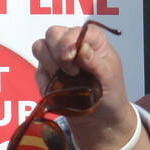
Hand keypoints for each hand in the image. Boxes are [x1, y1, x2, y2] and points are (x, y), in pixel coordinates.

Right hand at [31, 23, 134, 149]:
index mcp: (93, 40)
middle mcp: (73, 44)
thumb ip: (95, 62)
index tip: (69, 57)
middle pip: (53, 33)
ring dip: (49, 63)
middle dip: (57, 51)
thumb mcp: (110, 78)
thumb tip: (82, 48)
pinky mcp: (47, 73)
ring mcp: (57, 57)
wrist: (101, 118)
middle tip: (71, 72)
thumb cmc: (111, 93)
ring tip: (66, 79)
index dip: (69, 40)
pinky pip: (38, 71)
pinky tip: (59, 90)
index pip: (76, 30)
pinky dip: (45, 81)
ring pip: (39, 47)